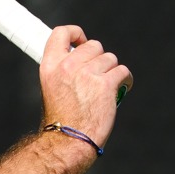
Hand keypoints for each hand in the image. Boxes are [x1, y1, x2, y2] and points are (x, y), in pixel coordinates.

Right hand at [38, 26, 133, 148]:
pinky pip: (122, 71)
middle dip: (99, 59)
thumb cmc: (62, 119)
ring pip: (110, 59)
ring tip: (106, 88)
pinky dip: (124, 81)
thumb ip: (64, 70)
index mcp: (50, 66)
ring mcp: (87, 74)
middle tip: (97, 76)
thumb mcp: (53, 88)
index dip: (76, 33)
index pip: (62, 33)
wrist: (68, 141)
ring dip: (111, 72)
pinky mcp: (105, 84)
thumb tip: (82, 57)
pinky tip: (120, 90)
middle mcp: (67, 66)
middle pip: (94, 45)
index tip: (82, 42)